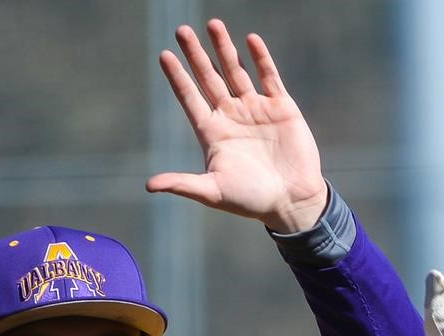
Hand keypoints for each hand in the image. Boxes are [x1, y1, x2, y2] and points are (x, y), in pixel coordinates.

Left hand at [146, 19, 327, 234]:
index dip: (177, 77)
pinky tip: (251, 40)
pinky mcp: (282, 108)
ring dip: (224, 49)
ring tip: (213, 24)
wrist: (293, 202)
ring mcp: (256, 109)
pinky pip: (269, 77)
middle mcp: (231, 116)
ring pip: (236, 72)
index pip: (190, 97)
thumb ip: (183, 184)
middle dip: (196, 54)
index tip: (164, 55)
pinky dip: (261, 59)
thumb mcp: (213, 192)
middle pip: (209, 78)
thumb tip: (150, 186)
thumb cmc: (251, 201)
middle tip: (182, 30)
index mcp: (213, 132)